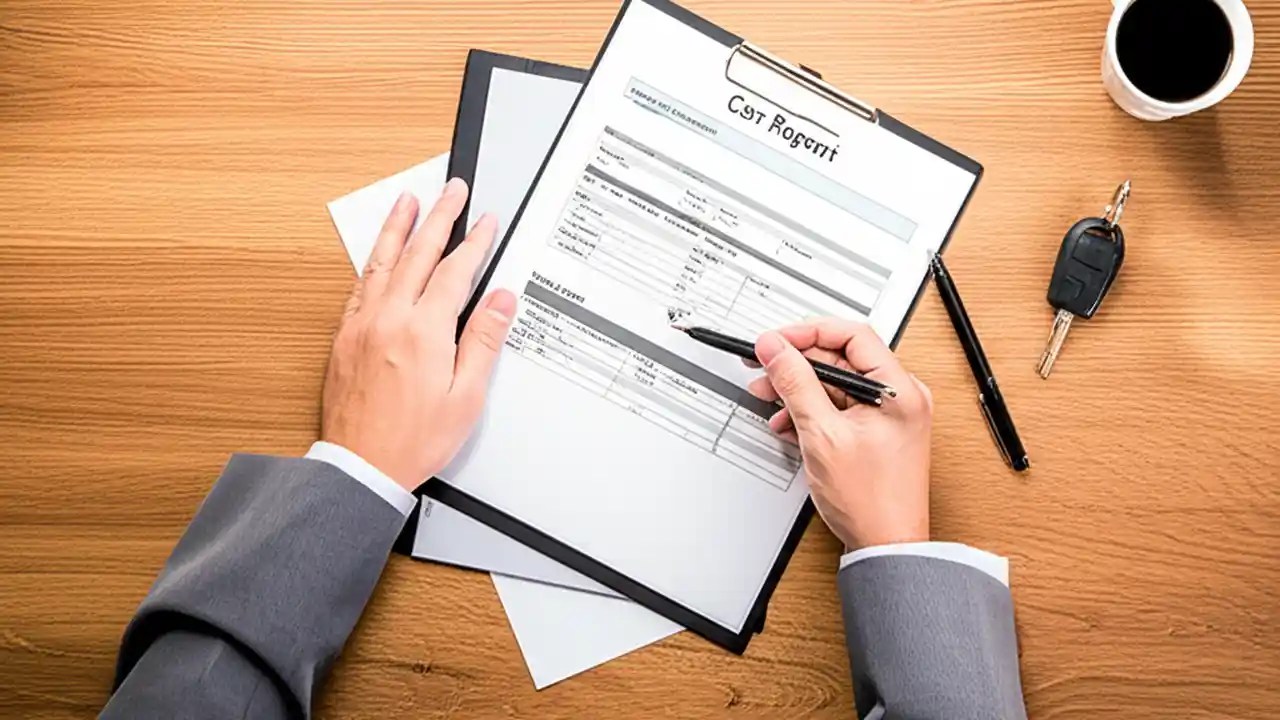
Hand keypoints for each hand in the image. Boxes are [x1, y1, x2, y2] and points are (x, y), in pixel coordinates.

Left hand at [321, 179, 516, 490]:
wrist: (361, 466)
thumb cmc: (412, 440)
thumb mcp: (465, 397)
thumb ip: (482, 342)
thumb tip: (498, 300)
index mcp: (423, 332)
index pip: (453, 273)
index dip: (473, 243)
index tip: (485, 222)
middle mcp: (388, 320)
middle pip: (417, 254)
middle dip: (439, 218)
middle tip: (452, 191)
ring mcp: (362, 325)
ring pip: (382, 262)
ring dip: (397, 227)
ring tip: (408, 201)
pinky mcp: (344, 337)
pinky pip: (360, 286)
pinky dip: (373, 261)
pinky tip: (379, 253)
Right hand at [747, 319, 932, 549]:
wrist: (886, 545)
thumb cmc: (872, 502)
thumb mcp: (822, 434)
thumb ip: (796, 384)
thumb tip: (775, 349)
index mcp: (899, 389)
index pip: (852, 336)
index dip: (808, 333)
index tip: (776, 341)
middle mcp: (899, 397)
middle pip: (841, 359)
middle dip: (797, 363)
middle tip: (763, 367)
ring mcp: (888, 415)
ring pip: (835, 384)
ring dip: (798, 388)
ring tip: (769, 397)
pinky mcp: (875, 432)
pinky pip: (838, 406)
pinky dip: (811, 409)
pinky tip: (787, 422)